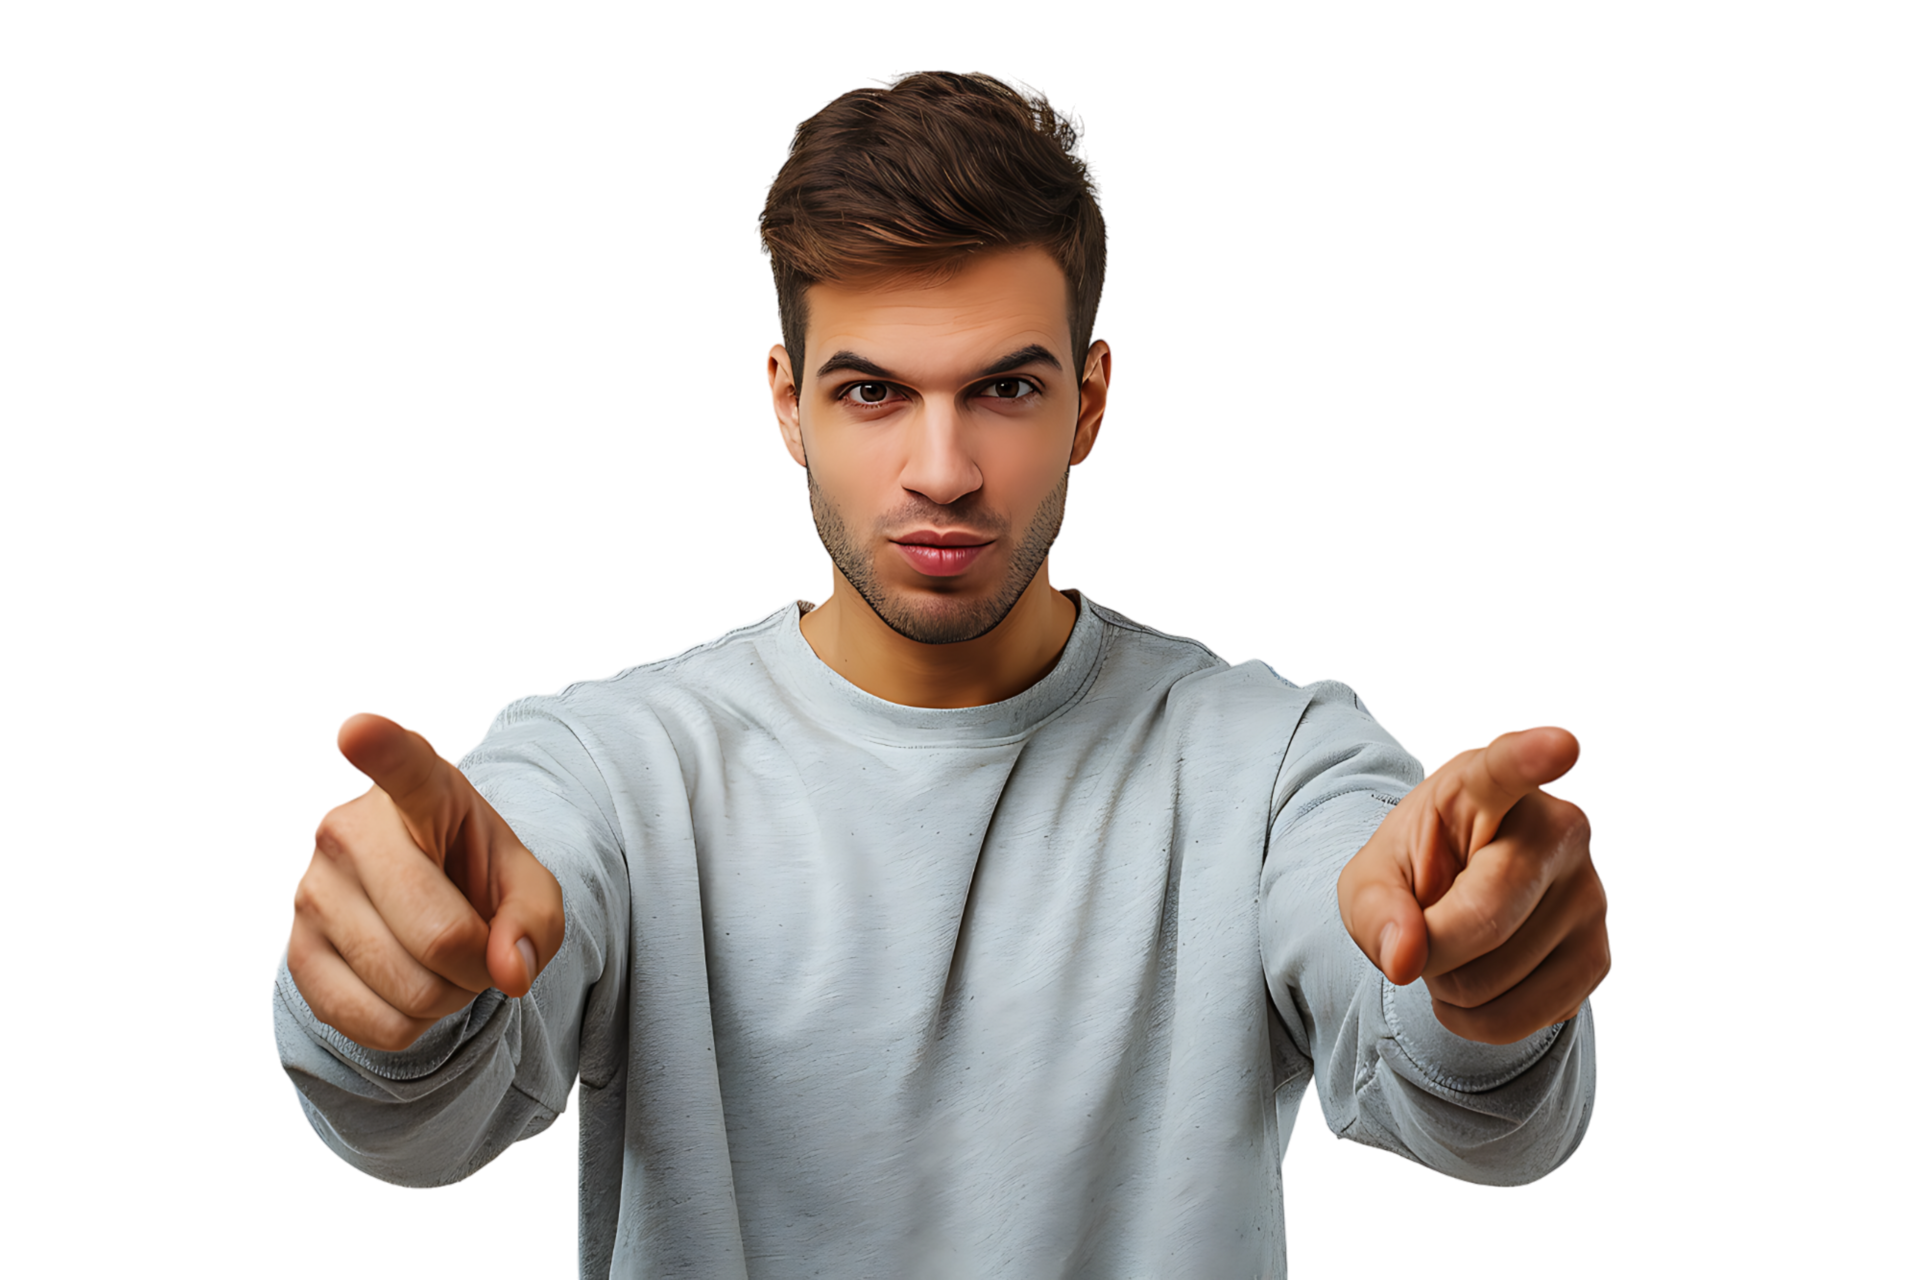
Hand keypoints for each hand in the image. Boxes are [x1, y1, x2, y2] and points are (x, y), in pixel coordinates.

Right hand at [286, 712, 564, 1051]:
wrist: (427, 908)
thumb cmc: (475, 878)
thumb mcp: (528, 884)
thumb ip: (536, 919)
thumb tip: (508, 973)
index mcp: (420, 792)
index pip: (402, 769)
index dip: (382, 749)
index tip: (360, 728)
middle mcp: (348, 832)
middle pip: (440, 936)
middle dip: (481, 964)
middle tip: (479, 943)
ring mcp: (311, 894)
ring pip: (411, 992)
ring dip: (450, 996)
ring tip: (443, 960)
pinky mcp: (294, 957)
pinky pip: (376, 1027)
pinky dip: (413, 1026)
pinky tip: (409, 985)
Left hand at [1337, 726, 1609, 1044]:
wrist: (1454, 904)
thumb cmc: (1417, 872)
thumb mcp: (1370, 878)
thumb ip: (1372, 909)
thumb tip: (1403, 960)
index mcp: (1485, 787)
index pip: (1509, 769)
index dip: (1532, 759)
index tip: (1557, 744)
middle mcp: (1557, 832)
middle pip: (1486, 917)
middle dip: (1431, 947)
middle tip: (1422, 924)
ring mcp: (1588, 895)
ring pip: (1498, 979)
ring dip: (1451, 986)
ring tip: (1456, 945)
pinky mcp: (1598, 955)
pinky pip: (1527, 1017)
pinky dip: (1481, 1020)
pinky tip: (1479, 981)